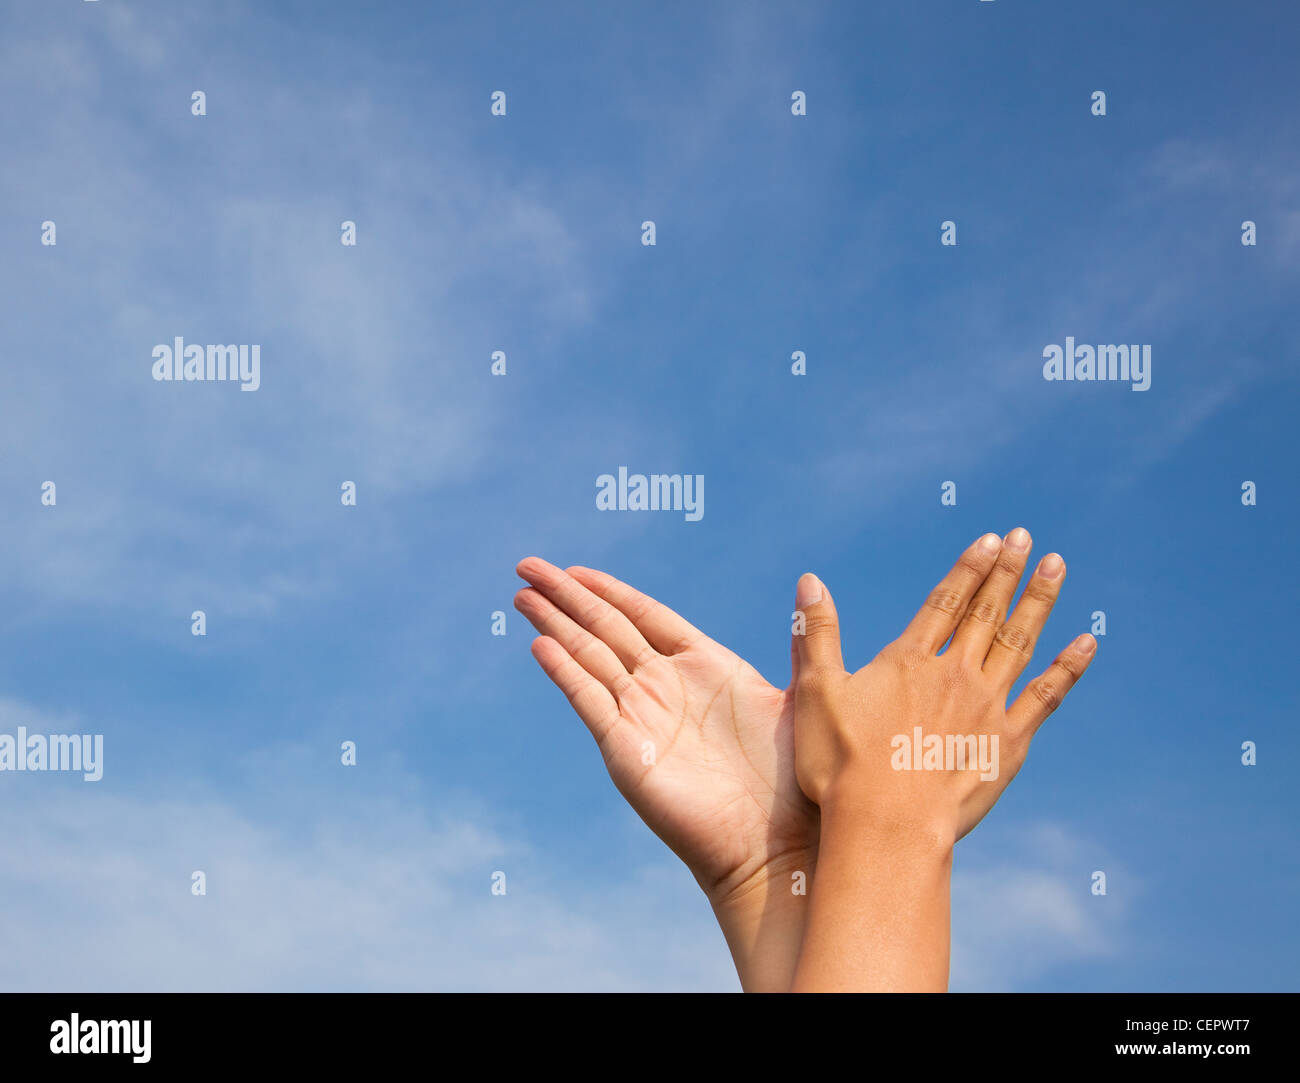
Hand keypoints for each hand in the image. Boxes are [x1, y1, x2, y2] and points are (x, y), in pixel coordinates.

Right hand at [514, 557, 817, 991]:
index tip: (576, 569)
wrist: (776, 847)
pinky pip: (589, 701)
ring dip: (555, 624)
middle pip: (606, 628)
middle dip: (567, 596)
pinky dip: (565, 672)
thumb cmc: (795, 782)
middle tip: (528, 566)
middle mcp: (666, 687)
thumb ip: (801, 642)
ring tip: (522, 595)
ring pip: (589, 657)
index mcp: (705, 667)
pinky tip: (541, 644)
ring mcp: (643, 717)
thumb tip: (810, 583)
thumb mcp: (801, 697)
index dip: (610, 590)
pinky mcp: (627, 750)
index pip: (644, 615)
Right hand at [792, 529, 1095, 840]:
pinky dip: (1068, 667)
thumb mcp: (816, 692)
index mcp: (909, 661)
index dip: (968, 568)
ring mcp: (987, 707)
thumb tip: (809, 580)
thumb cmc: (841, 766)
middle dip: (1006, 572)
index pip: (945, 601)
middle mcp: (954, 674)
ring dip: (1039, 601)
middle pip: (986, 612)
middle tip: (1025, 537)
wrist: (886, 826)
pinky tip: (1086, 642)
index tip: (991, 539)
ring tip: (1056, 565)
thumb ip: (816, 633)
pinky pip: (1046, 696)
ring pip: (1019, 641)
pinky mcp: (1008, 744)